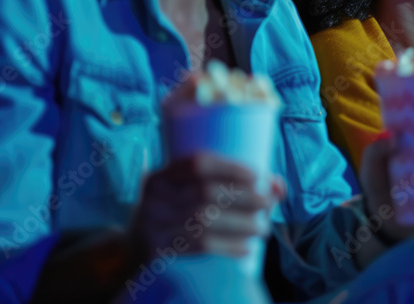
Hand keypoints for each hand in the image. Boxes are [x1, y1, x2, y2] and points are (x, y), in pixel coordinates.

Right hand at [129, 152, 282, 260]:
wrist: (135, 250)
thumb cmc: (174, 214)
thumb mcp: (185, 193)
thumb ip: (224, 184)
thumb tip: (278, 184)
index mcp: (161, 176)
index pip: (197, 163)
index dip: (230, 167)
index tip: (257, 175)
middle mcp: (155, 197)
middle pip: (206, 192)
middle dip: (244, 197)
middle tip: (267, 203)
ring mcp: (154, 224)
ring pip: (206, 220)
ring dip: (242, 224)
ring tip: (263, 228)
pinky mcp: (159, 249)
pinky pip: (199, 246)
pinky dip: (228, 246)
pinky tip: (246, 248)